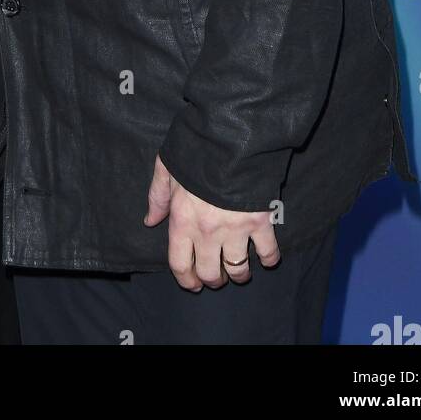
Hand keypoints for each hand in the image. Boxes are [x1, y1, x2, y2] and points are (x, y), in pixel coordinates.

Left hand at [144, 152, 280, 290]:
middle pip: (210, 273)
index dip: (186, 280)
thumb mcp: (166, 167)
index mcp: (182, 220)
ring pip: (238, 269)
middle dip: (213, 279)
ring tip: (240, 270)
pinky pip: (268, 252)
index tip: (193, 283)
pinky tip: (266, 257)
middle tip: (217, 275)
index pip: (180, 264)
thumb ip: (157, 196)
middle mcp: (207, 231)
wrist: (230, 136)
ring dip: (239, 274)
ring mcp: (235, 229)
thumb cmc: (195, 149)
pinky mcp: (260, 221)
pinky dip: (269, 259)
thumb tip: (151, 220)